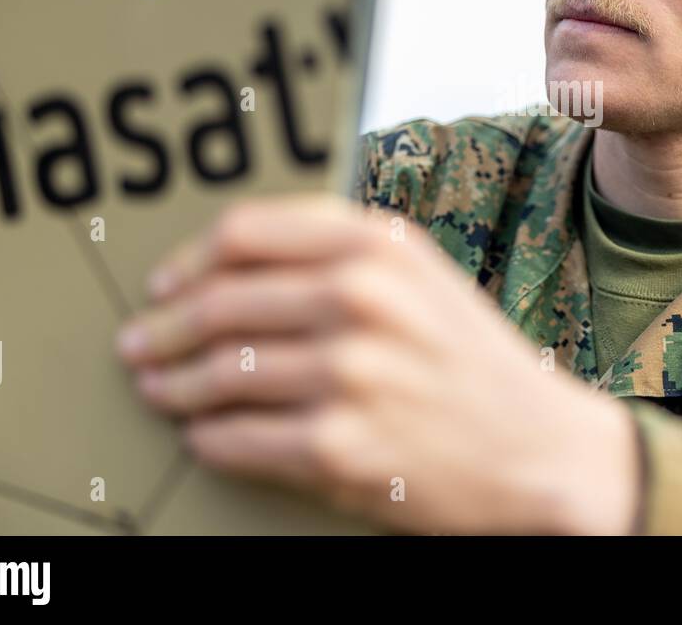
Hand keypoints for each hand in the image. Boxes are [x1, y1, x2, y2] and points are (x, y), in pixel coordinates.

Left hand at [115, 194, 640, 534]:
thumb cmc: (475, 363)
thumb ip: (343, 255)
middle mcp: (362, 298)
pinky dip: (210, 440)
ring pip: (218, 376)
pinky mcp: (339, 445)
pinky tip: (207, 438)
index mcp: (380, 245)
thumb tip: (231, 268)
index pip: (246, 233)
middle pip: (218, 304)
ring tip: (163, 394)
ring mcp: (349, 372)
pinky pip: (236, 439)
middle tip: (140, 345)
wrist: (541, 449)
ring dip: (175, 390)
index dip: (189, 262)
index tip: (165, 284)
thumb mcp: (424, 279)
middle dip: (164, 330)